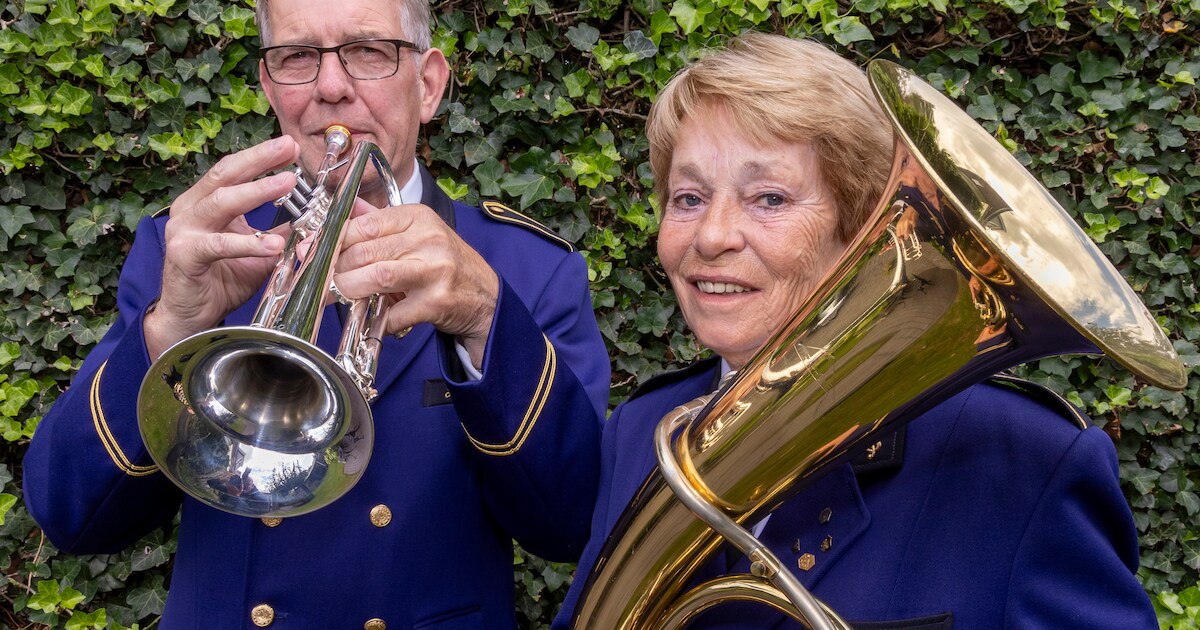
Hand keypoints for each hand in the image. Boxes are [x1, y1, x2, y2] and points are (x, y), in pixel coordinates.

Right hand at [143, 136, 301, 359]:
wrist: (190, 316)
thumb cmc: (220, 280)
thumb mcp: (256, 251)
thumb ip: (278, 234)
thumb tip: (312, 220)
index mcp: (205, 202)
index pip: (234, 170)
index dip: (261, 156)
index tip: (290, 145)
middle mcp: (191, 209)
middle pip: (226, 174)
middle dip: (260, 159)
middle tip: (289, 147)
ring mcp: (184, 231)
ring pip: (222, 202)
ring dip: (257, 191)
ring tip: (288, 182)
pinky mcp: (185, 255)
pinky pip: (220, 245)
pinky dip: (249, 244)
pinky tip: (273, 243)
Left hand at [334, 202, 499, 367]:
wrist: (485, 298)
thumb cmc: (444, 265)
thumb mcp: (416, 235)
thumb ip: (376, 225)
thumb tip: (329, 220)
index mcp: (418, 217)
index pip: (364, 224)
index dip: (333, 240)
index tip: (315, 252)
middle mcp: (428, 239)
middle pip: (365, 251)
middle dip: (337, 269)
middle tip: (323, 281)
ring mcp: (434, 270)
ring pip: (375, 277)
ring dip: (350, 290)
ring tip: (340, 296)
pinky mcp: (436, 301)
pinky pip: (393, 313)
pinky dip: (378, 320)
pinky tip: (375, 318)